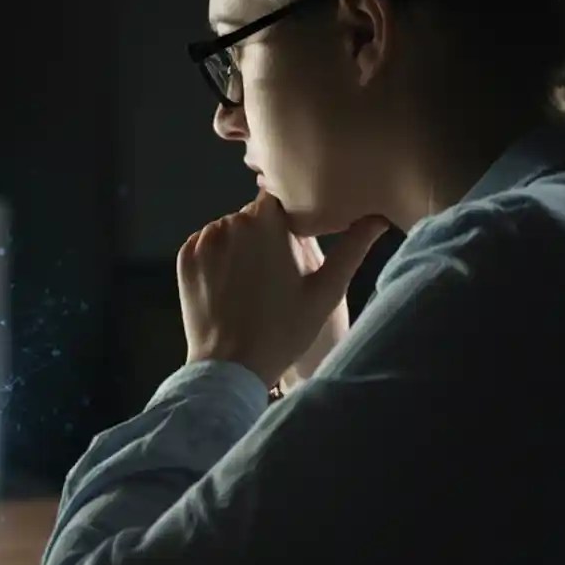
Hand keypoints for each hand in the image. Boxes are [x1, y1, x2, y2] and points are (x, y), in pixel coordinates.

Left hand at [176, 189, 387, 387]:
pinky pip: (205, 246)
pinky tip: (231, 286)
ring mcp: (203, 241)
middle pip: (252, 215)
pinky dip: (216, 258)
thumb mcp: (326, 290)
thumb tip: (380, 216)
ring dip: (239, 245)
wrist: (231, 366)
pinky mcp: (185, 258)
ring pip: (228, 230)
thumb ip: (353, 247)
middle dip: (265, 233)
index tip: (298, 239)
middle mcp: (230, 223)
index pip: (281, 198)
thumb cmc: (285, 330)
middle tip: (278, 270)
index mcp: (266, 222)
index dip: (290, 216)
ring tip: (254, 282)